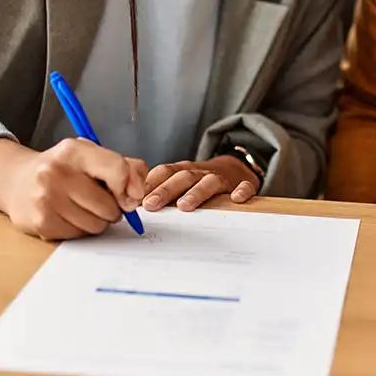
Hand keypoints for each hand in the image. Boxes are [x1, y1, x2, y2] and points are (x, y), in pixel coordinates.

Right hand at [0, 138, 147, 240]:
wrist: (15, 180)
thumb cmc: (63, 168)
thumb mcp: (91, 156)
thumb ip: (125, 167)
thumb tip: (138, 194)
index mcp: (75, 151)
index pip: (117, 169)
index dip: (131, 187)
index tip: (130, 195)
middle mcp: (57, 172)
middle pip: (109, 206)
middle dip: (112, 208)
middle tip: (99, 201)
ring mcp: (46, 198)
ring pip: (96, 224)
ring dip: (96, 221)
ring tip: (82, 207)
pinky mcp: (40, 222)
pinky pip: (78, 235)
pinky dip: (79, 229)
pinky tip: (67, 215)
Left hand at [141, 155, 259, 211]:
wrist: (235, 169)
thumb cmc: (200, 180)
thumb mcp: (179, 180)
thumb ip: (159, 189)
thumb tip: (131, 205)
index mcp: (183, 171)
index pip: (164, 172)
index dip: (150, 184)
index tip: (135, 199)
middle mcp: (200, 172)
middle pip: (182, 178)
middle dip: (166, 190)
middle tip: (151, 204)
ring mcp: (221, 178)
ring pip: (209, 182)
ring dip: (196, 192)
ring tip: (184, 206)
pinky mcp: (241, 184)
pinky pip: (243, 186)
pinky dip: (240, 191)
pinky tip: (235, 199)